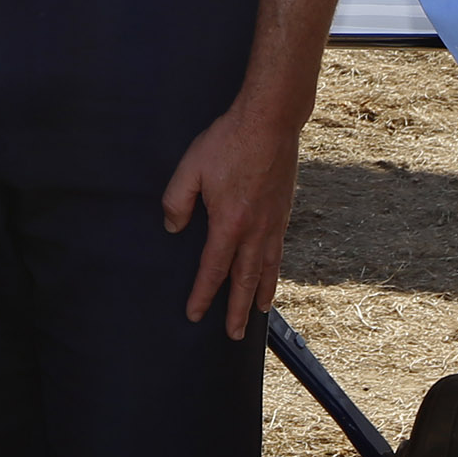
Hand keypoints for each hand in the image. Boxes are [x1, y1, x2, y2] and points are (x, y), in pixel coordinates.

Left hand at [162, 99, 298, 338]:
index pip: (213, 270)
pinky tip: (271, 273)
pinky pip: (279, 251)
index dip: (202, 294)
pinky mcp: (284, 211)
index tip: (194, 314)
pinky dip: (275, 270)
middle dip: (237, 310)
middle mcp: (255, 230)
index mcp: (229, 224)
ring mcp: (273, 222)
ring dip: (261, 294)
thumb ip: (177, 200)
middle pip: (245, 280)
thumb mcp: (190, 167)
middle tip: (233, 335)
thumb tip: (173, 228)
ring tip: (257, 314)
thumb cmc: (228, 141)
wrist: (270, 121)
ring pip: (267, 269)